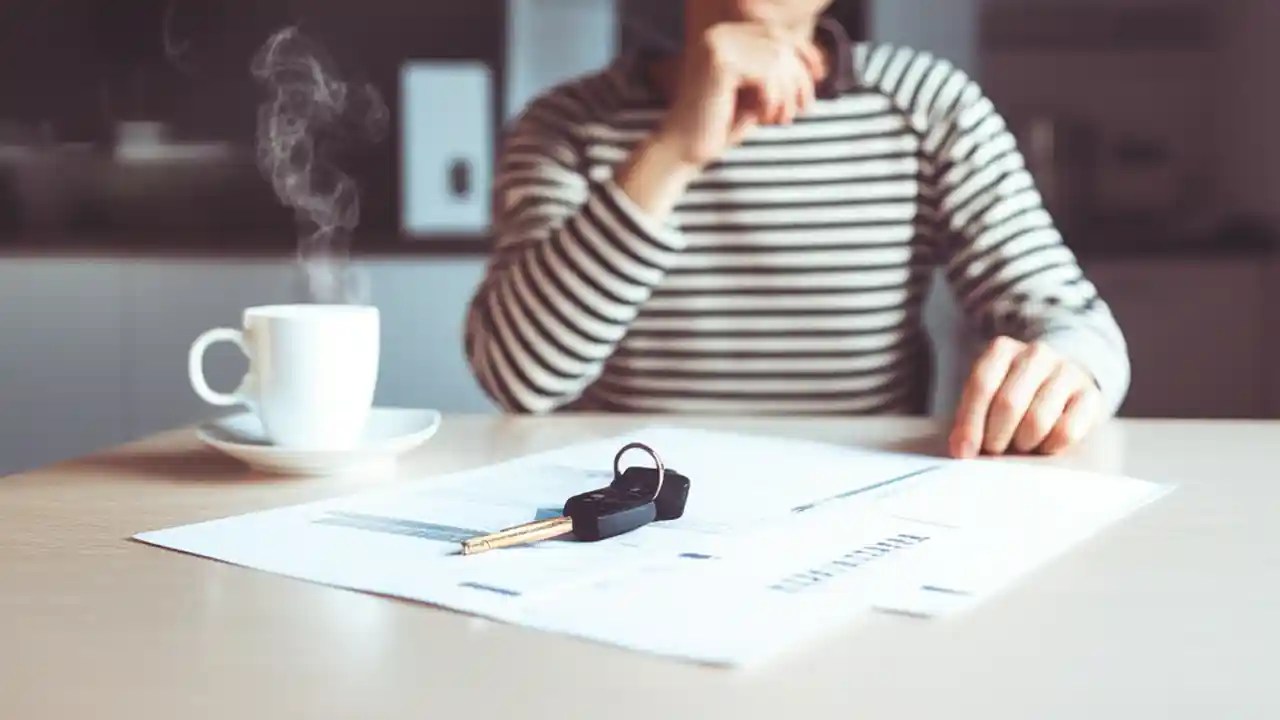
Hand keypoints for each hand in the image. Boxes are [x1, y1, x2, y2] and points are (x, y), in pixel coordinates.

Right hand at [655, 22, 823, 167]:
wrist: (684, 151)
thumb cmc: (720, 127)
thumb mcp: (756, 93)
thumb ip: (778, 73)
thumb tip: (818, 60)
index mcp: (724, 35)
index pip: (777, 33)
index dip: (805, 51)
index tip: (820, 75)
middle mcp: (718, 33)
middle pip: (781, 43)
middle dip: (799, 77)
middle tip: (803, 108)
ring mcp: (717, 44)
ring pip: (778, 59)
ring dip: (788, 94)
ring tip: (780, 119)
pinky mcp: (719, 62)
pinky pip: (768, 74)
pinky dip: (774, 100)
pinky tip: (764, 119)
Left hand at [949, 337, 1103, 457]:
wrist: (1062, 388)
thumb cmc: (1015, 399)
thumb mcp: (988, 398)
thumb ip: (972, 417)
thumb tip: (962, 450)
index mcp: (1002, 350)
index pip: (981, 385)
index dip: (969, 423)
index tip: (962, 453)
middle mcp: (1036, 354)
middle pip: (1008, 403)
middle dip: (995, 438)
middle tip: (994, 451)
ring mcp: (1067, 372)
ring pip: (1037, 420)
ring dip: (1023, 444)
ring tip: (1019, 446)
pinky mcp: (1090, 396)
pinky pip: (1066, 432)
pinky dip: (1050, 448)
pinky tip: (1044, 446)